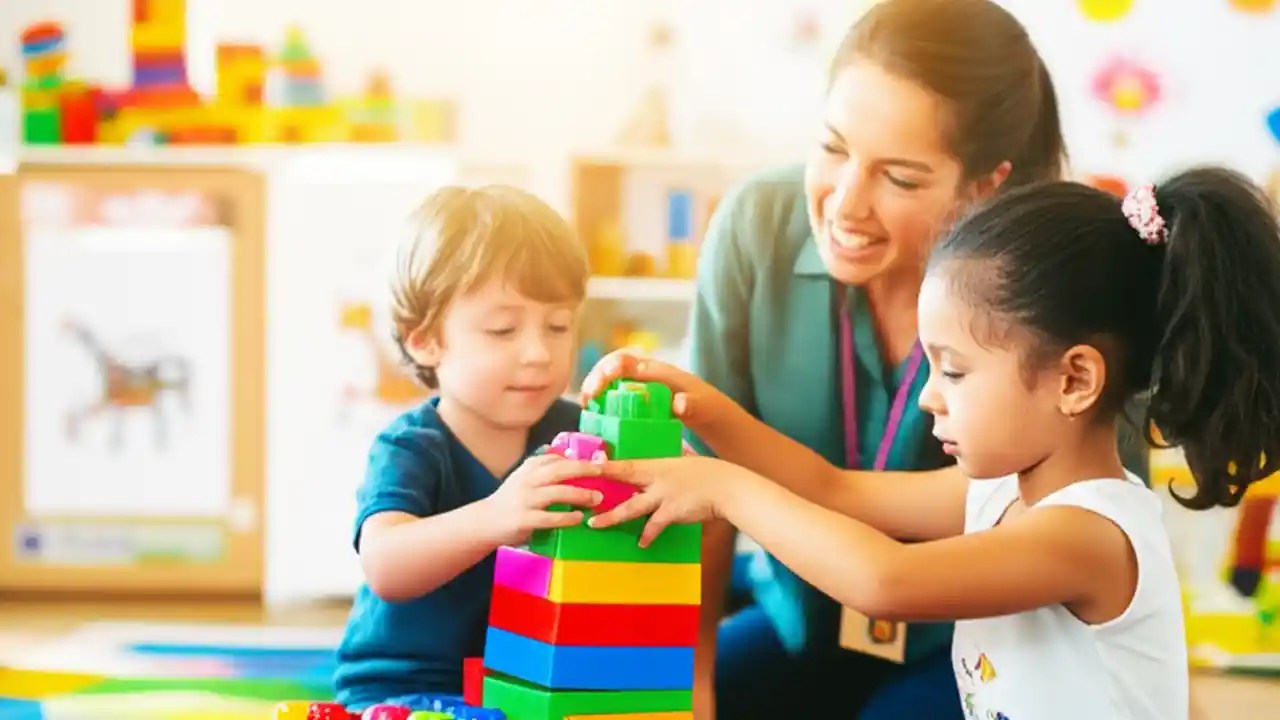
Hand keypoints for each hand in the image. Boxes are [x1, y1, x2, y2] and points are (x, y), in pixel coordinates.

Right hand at [484, 454, 603, 545]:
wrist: (486, 522)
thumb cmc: (511, 499)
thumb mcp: (525, 478)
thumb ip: (544, 467)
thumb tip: (569, 455)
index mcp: (529, 468)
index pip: (556, 458)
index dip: (579, 457)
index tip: (600, 458)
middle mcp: (528, 480)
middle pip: (559, 470)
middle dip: (583, 469)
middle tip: (603, 471)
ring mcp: (526, 500)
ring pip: (557, 493)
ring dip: (580, 494)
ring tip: (597, 498)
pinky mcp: (524, 520)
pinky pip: (549, 518)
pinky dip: (566, 518)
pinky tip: (579, 518)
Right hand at [578, 351, 732, 434]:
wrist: (710, 412)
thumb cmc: (705, 407)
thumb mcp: (702, 407)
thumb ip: (691, 405)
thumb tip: (678, 403)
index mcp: (658, 371)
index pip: (626, 361)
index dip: (608, 370)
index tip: (598, 387)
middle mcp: (646, 371)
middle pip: (613, 364)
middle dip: (596, 376)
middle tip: (588, 398)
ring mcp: (641, 381)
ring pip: (611, 374)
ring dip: (595, 385)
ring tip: (587, 404)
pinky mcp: (638, 393)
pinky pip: (614, 388)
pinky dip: (602, 395)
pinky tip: (595, 410)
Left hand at [587, 456, 740, 545]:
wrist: (727, 486)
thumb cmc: (707, 475)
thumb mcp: (684, 464)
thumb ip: (667, 468)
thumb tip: (659, 467)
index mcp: (658, 465)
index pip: (627, 463)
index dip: (606, 464)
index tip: (587, 464)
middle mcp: (657, 478)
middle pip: (623, 479)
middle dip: (600, 483)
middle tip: (579, 488)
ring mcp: (664, 495)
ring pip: (632, 507)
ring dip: (612, 517)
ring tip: (595, 525)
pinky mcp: (673, 512)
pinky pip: (655, 526)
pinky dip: (647, 535)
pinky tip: (642, 544)